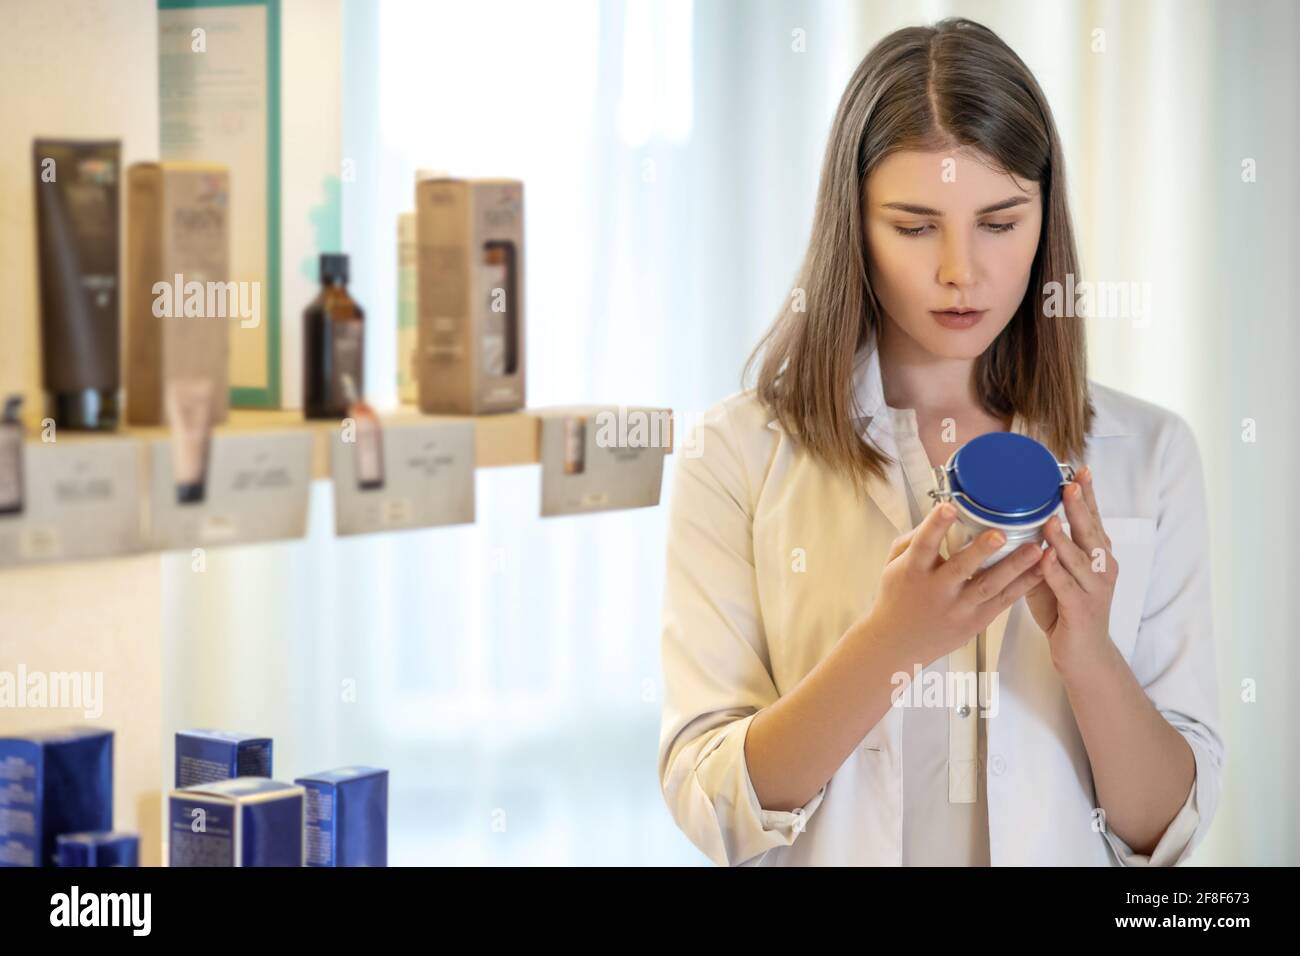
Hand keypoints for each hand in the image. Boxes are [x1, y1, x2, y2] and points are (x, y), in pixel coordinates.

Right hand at [865, 501, 1046, 668]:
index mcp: (913, 571)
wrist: (898, 643)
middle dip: (981, 550)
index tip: (949, 506)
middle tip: (1001, 533)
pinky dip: (1023, 585)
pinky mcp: (976, 621)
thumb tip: (938, 515)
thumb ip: (914, 539)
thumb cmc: (898, 597)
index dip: (936, 525)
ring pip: (989, 587)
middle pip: (960, 568)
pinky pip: (1003, 602)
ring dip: (1014, 567)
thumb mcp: (894, 564)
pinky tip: (1041, 570)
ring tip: (1036, 549)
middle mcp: (936, 590)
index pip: (924, 545)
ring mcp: (959, 608)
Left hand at [1024, 465, 1117, 673]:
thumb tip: (1016, 523)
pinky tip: (1046, 559)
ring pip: (1080, 559)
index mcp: (1097, 556)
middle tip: (1069, 485)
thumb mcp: (1054, 573)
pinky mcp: (1081, 610)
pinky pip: (1067, 587)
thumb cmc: (1066, 610)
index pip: (1093, 519)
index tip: (1079, 470)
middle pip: (1091, 532)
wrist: (1085, 655)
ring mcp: (1094, 589)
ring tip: (1050, 519)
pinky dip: (1056, 572)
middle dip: (1080, 508)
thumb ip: (1043, 549)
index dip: (1088, 495)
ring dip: (1064, 539)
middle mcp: (1102, 569)